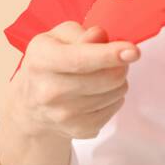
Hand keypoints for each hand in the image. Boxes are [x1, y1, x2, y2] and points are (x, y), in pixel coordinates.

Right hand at [5, 21, 140, 140]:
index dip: (109, 55)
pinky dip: (113, 98)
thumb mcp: (58, 38)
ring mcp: (64, 115)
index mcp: (41, 61)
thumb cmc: (49, 64)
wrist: (31, 105)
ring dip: (117, 81)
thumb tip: (101, 36)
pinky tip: (97, 93)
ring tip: (100, 77)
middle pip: (107, 78)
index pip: (80, 60)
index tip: (134, 52)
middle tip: (114, 60)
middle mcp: (49, 91)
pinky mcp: (80, 130)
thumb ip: (81, 33)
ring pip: (116, 92)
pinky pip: (115, 108)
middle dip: (120, 65)